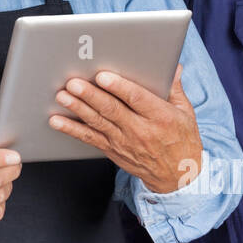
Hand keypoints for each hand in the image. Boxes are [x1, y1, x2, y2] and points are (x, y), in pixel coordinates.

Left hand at [50, 64, 201, 193]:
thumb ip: (175, 88)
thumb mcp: (186, 113)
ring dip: (78, 109)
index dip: (119, 87)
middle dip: (91, 96)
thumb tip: (174, 65)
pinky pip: (90, 138)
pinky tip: (57, 121)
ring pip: (98, 123)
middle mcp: (141, 130)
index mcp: (161, 117)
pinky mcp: (113, 150)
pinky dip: (72, 129)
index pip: (137, 99)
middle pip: (112, 110)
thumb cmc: (182, 140)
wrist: (178, 177)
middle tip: (74, 83)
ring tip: (62, 96)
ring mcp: (124, 142)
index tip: (103, 76)